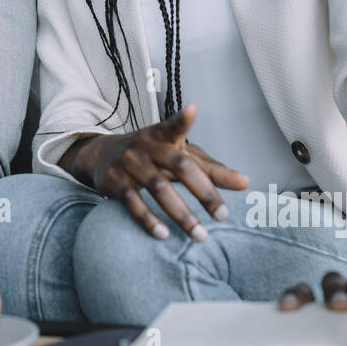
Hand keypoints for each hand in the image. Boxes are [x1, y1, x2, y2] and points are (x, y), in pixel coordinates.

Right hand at [70, 104, 249, 241]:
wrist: (100, 155)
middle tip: (223, 216)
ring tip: (200, 235)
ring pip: (158, 188)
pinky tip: (164, 234)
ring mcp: (129, 162)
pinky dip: (148, 219)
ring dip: (181, 214)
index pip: (175, 126)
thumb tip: (245, 183)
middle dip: (203, 192)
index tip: (192, 110)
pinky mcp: (114, 181)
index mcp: (163, 135)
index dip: (183, 119)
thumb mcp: (178, 155)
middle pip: (178, 165)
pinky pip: (133, 202)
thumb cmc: (152, 156)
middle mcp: (145, 145)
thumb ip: (211, 170)